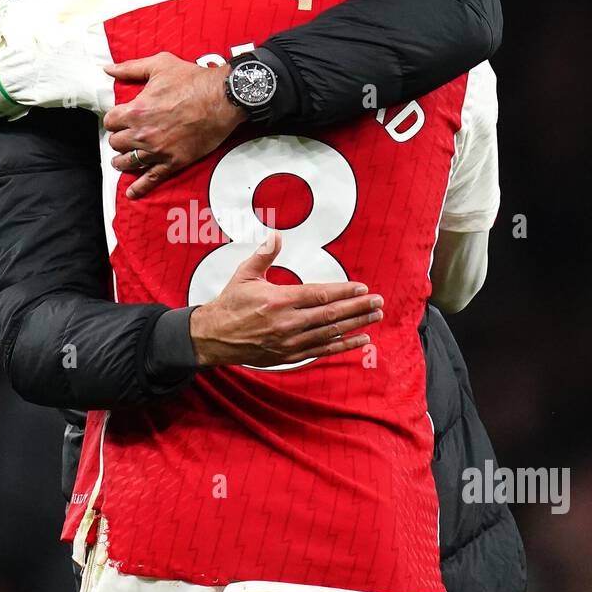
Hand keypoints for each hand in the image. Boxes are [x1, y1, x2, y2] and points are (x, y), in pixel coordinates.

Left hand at [103, 54, 241, 197]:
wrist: (222, 99)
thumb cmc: (193, 80)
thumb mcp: (159, 65)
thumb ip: (131, 68)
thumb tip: (108, 69)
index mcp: (136, 110)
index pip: (110, 122)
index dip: (113, 120)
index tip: (118, 119)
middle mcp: (143, 134)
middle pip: (116, 143)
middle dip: (118, 139)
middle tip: (123, 137)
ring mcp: (157, 151)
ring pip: (128, 162)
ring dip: (122, 161)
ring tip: (121, 161)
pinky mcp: (173, 162)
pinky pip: (151, 179)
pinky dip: (139, 188)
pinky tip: (132, 193)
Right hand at [188, 234, 382, 368]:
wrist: (213, 338)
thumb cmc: (230, 304)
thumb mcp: (244, 275)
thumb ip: (263, 255)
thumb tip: (276, 236)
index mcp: (278, 300)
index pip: (319, 295)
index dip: (343, 291)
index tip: (362, 287)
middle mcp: (287, 323)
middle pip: (330, 315)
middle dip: (357, 307)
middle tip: (378, 301)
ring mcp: (289, 342)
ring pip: (330, 333)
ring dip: (356, 325)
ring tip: (375, 317)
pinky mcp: (289, 355)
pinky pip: (322, 350)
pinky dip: (343, 346)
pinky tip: (360, 340)